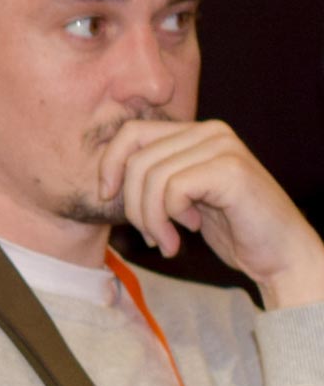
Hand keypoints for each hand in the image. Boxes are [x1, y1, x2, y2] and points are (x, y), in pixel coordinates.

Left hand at [98, 118, 323, 306]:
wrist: (279, 254)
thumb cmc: (231, 228)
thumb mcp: (183, 196)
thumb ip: (154, 177)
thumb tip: (106, 175)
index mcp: (197, 132)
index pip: (132, 132)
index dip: (109, 165)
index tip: (107, 196)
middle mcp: (211, 131)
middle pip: (137, 159)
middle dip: (133, 205)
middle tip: (150, 235)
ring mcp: (223, 147)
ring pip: (151, 177)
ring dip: (151, 219)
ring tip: (166, 240)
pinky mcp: (230, 170)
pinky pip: (173, 189)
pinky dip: (169, 218)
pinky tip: (186, 232)